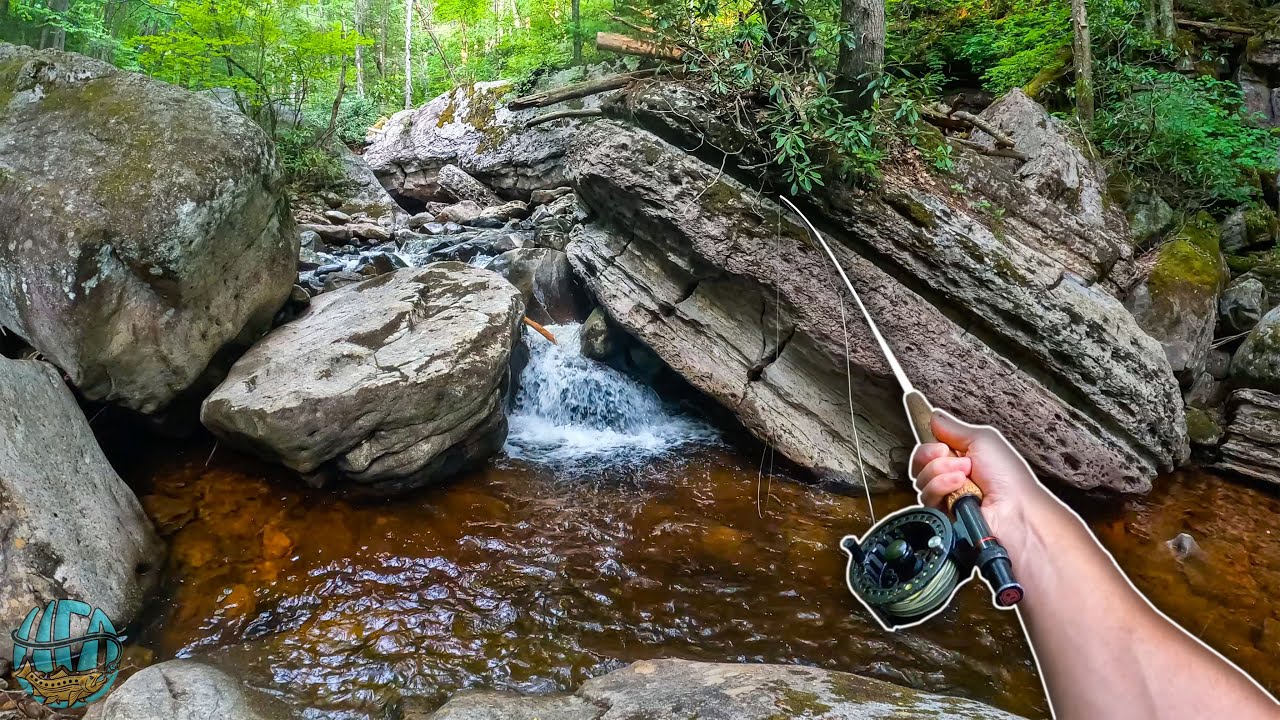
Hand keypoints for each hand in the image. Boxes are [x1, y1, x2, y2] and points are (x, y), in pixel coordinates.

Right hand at [910, 410, 1048, 548]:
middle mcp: (949, 476)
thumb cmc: (1008, 477)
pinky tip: (959, 487)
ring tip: (964, 476)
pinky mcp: (940, 513)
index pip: (929, 447)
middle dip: (934, 456)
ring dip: (941, 472)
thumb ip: (953, 428)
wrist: (1014, 510)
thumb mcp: (982, 440)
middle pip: (920, 462)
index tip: (940, 445)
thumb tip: (933, 416)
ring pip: (920, 478)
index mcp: (960, 458)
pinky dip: (941, 487)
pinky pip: (925, 495)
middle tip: (957, 459)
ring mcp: (945, 496)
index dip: (930, 444)